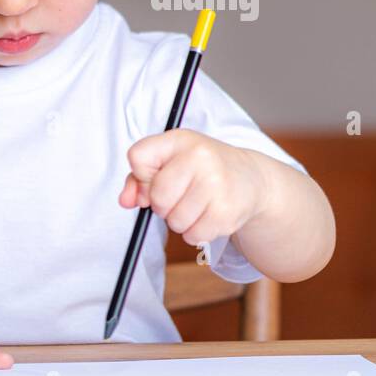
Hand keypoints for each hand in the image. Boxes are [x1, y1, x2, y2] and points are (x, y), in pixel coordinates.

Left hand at [117, 129, 268, 246]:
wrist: (250, 179)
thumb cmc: (202, 169)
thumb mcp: (171, 160)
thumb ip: (140, 178)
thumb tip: (125, 201)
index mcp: (181, 139)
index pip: (137, 157)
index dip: (142, 175)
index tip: (158, 176)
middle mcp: (200, 157)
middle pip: (157, 196)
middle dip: (163, 204)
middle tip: (182, 195)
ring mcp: (216, 185)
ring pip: (174, 221)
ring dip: (181, 221)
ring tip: (198, 205)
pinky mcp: (226, 213)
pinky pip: (193, 236)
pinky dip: (197, 232)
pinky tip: (209, 215)